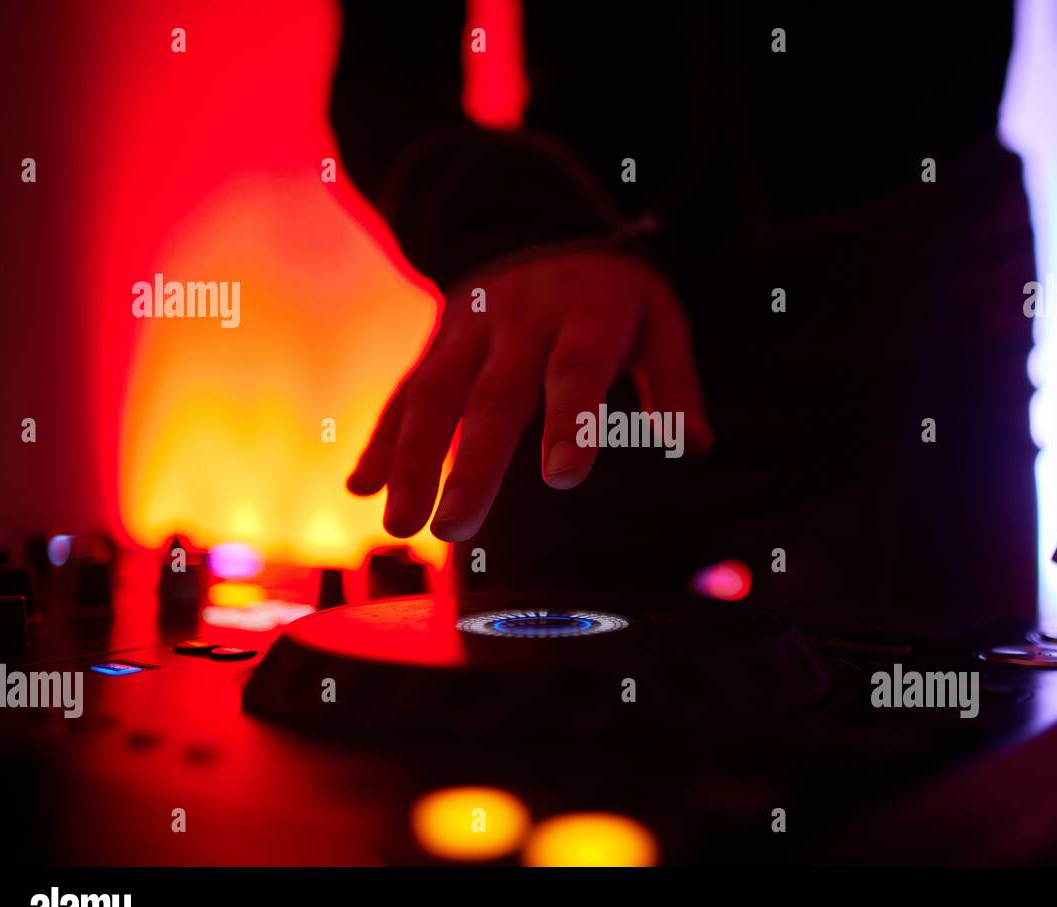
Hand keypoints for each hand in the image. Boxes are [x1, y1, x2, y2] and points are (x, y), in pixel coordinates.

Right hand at [347, 249, 712, 541]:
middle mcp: (520, 320)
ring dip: (411, 461)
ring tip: (401, 525)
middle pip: (493, 396)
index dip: (571, 421)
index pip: (576, 370)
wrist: (543, 226)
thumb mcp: (657, 322)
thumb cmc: (611, 297)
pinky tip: (363, 488)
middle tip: (456, 529)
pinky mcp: (438, 341)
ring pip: (433, 394)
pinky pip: (405, 391)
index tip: (565, 474)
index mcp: (585, 314)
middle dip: (472, 465)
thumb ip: (672, 383)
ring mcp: (470, 328)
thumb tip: (693, 445)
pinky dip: (382, 439)